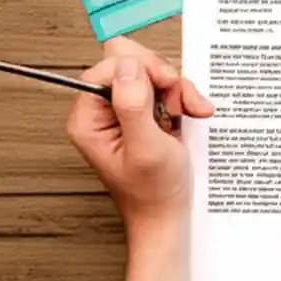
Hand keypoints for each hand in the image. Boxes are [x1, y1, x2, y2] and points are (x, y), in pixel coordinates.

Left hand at [66, 37, 213, 280]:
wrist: (169, 215)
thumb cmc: (155, 193)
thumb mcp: (146, 147)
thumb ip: (132, 103)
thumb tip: (127, 65)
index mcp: (88, 119)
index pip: (109, 66)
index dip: (140, 69)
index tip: (165, 85)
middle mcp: (103, 111)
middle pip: (132, 64)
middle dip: (163, 79)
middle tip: (178, 104)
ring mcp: (125, 110)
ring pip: (153, 73)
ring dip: (178, 90)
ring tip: (187, 113)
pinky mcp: (145, 113)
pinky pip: (165, 87)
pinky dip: (183, 97)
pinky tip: (191, 114)